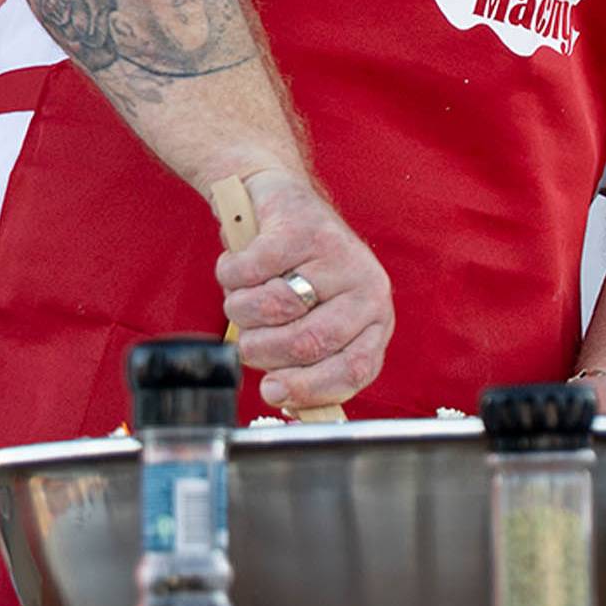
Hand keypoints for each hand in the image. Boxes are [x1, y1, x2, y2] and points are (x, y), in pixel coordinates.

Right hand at [215, 169, 394, 410]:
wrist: (279, 201)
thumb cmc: (294, 274)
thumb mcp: (314, 321)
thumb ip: (309, 363)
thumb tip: (286, 404)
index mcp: (374, 319)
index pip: (354, 370)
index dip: (308, 389)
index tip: (272, 392)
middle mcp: (366, 287)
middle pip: (307, 343)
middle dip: (262, 350)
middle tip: (249, 338)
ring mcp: (337, 255)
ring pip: (272, 308)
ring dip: (241, 310)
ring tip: (245, 296)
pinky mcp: (301, 229)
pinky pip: (248, 273)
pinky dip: (231, 275)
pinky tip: (240, 264)